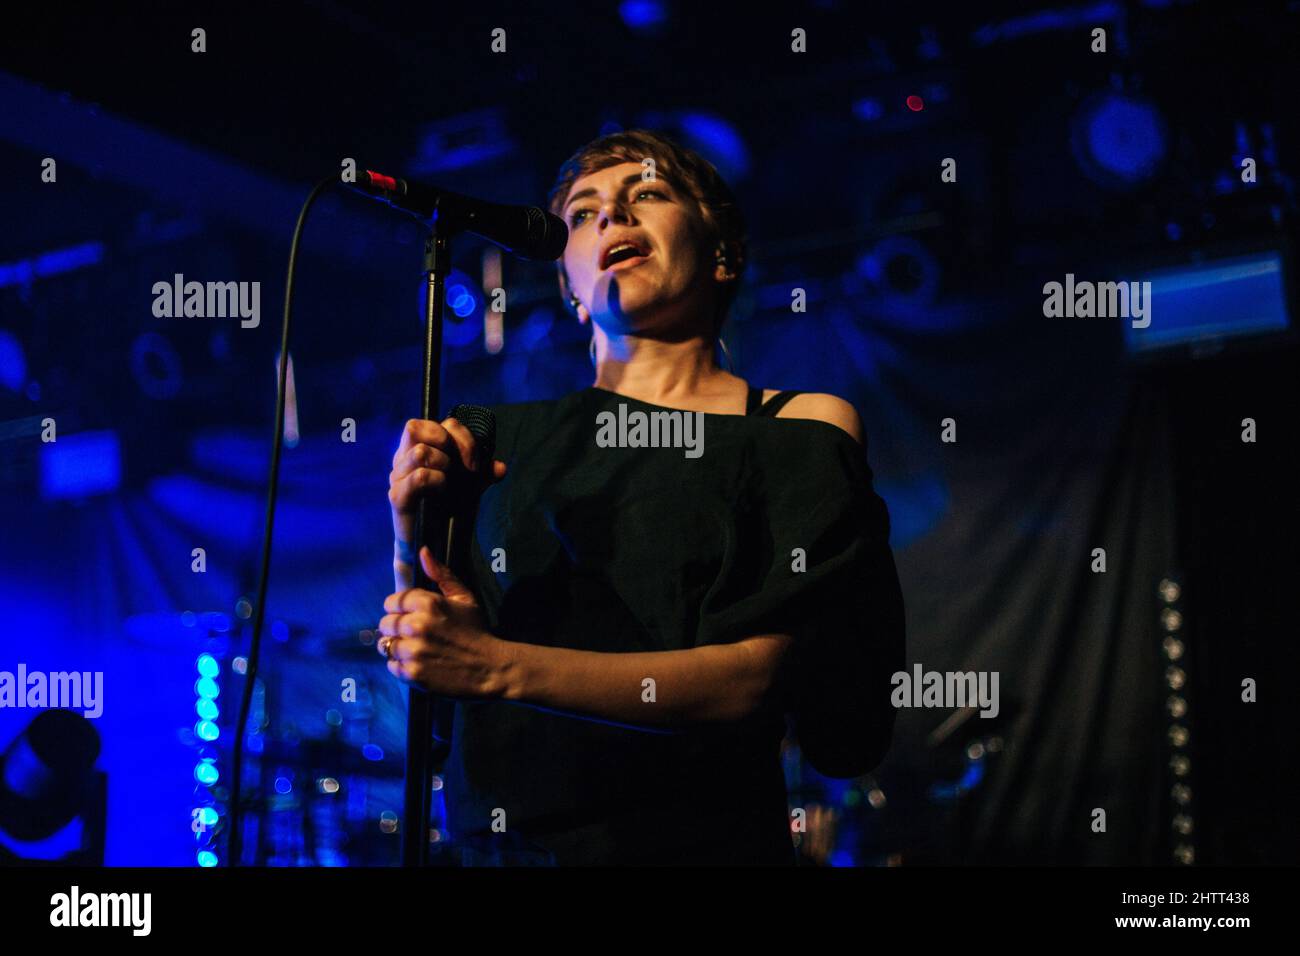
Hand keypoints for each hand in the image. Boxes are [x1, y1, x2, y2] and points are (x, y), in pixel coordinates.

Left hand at [377, 545, 511, 698]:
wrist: (490, 668)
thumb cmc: (477, 631)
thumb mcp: (465, 598)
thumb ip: (441, 574)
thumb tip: (423, 551)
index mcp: (428, 603)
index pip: (391, 601)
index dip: (400, 608)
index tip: (411, 615)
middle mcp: (416, 625)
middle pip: (385, 623)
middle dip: (397, 627)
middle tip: (415, 634)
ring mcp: (413, 651)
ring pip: (385, 645)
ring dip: (397, 646)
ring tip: (414, 649)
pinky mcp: (412, 673)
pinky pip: (391, 666)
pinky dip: (400, 665)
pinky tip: (417, 663)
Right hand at [389, 416, 507, 547]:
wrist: (434, 547)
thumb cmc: (449, 510)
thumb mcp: (470, 486)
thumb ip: (484, 474)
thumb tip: (500, 468)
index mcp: (419, 448)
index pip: (439, 424)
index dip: (463, 437)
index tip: (476, 463)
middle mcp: (403, 458)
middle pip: (415, 427)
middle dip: (449, 445)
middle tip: (463, 468)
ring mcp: (397, 477)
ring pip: (421, 452)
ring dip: (444, 466)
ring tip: (449, 484)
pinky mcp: (397, 497)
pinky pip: (420, 477)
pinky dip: (438, 482)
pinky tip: (443, 492)